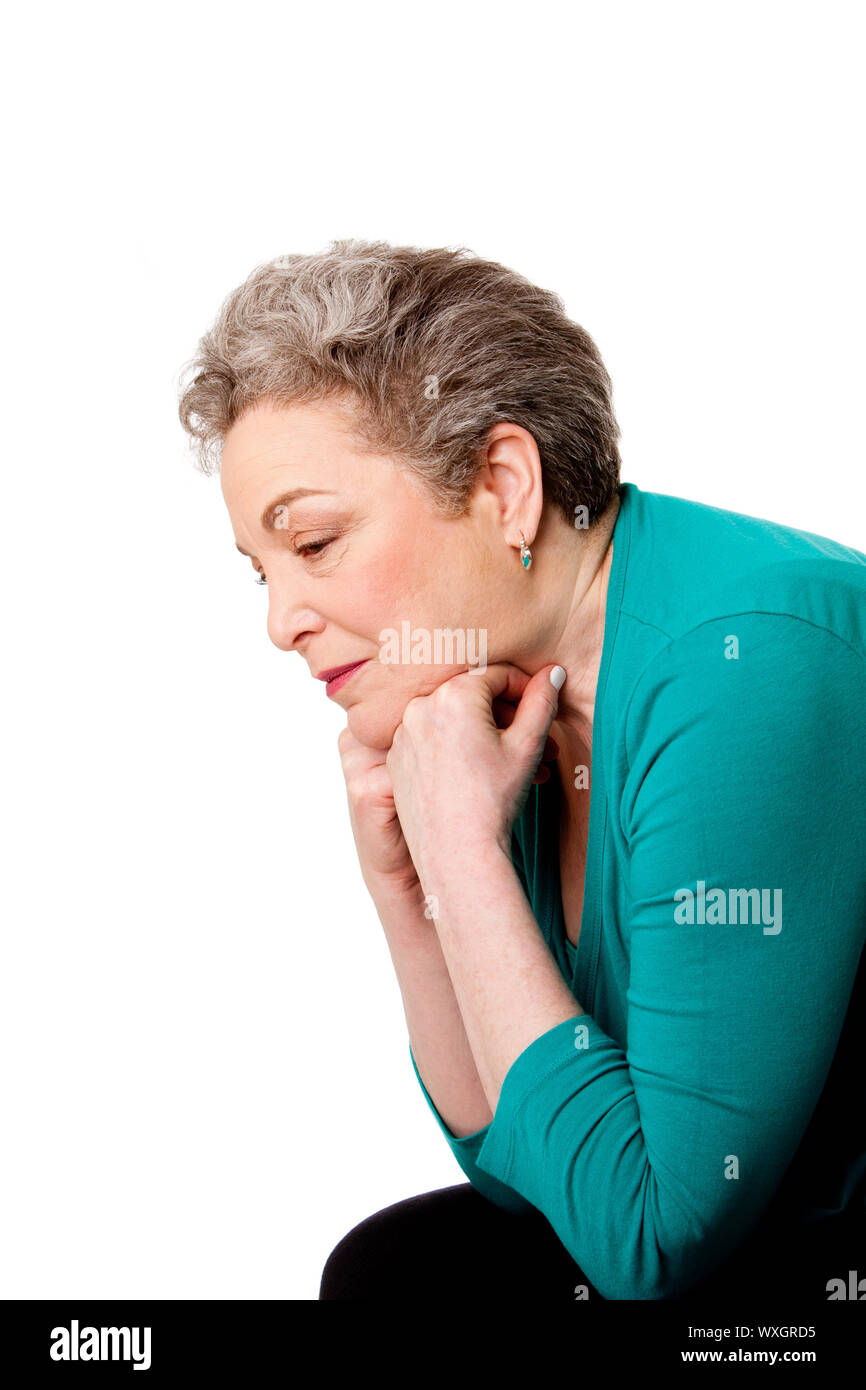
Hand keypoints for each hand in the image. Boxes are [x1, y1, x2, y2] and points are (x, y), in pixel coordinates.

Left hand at [338, 690, 558, 898]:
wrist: (458, 852)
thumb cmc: (494, 799)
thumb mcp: (528, 746)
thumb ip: (541, 701)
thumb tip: (552, 672)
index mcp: (454, 695)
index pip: (498, 675)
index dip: (525, 690)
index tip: (540, 708)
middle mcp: (420, 706)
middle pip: (472, 696)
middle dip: (505, 715)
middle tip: (534, 741)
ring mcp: (403, 732)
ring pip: (450, 718)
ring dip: (480, 732)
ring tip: (508, 761)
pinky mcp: (395, 756)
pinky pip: (429, 739)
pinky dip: (452, 746)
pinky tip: (475, 771)